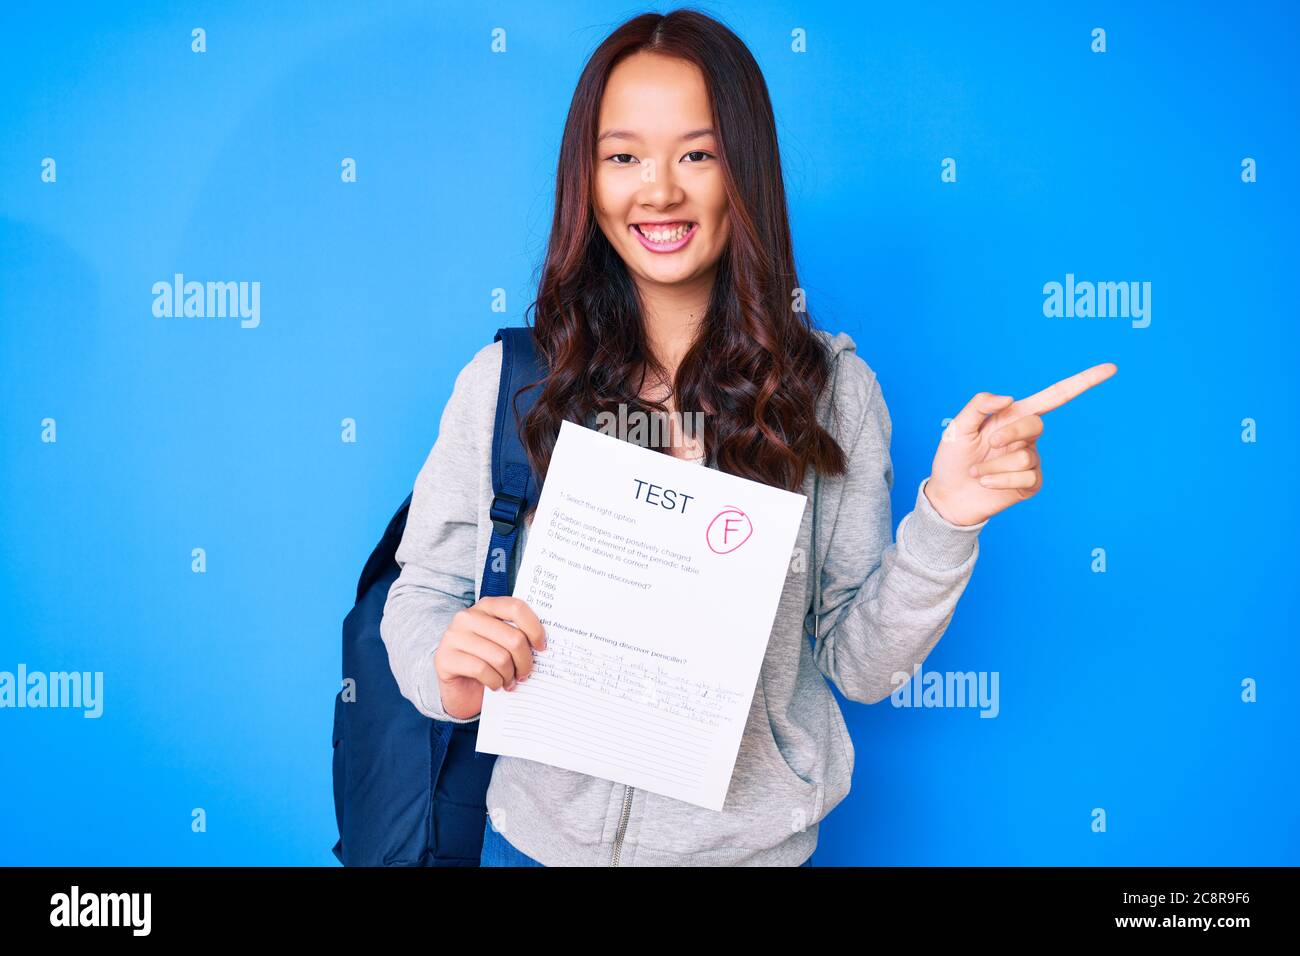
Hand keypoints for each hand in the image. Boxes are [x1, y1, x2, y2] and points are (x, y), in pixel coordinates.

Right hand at [434, 596, 546, 718]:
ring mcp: (453, 637)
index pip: (516, 608)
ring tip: (509, 681)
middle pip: (514, 638)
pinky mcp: (445, 658)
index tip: (542, 647)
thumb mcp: (504, 644)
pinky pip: (482, 670)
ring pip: (500, 657)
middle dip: (525, 662)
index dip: (535, 628)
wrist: (459, 688)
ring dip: (510, 675)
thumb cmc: (488, 662)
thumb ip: (518, 637)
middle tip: (525, 674)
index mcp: (486, 606)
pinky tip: (495, 685)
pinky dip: (495, 682)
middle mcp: (467, 617)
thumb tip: (544, 645)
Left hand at [923, 362, 1117, 525]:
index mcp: (1013, 416)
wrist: (949, 495)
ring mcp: (1031, 460)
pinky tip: (985, 482)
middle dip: (1010, 434)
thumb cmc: (953, 458)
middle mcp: (1026, 436)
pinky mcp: (1030, 484)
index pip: (1054, 396)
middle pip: (1035, 425)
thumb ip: (979, 405)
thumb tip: (1010, 397)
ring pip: (1025, 457)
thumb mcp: (957, 427)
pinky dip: (1000, 480)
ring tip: (977, 472)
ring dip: (994, 466)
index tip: (1111, 368)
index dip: (1083, 382)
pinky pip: (1025, 478)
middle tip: (987, 445)